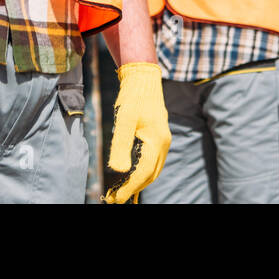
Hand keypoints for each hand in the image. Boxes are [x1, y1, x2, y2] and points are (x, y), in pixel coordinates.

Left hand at [104, 62, 169, 202]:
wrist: (143, 79)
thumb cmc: (132, 97)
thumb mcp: (123, 120)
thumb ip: (121, 145)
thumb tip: (118, 171)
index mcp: (156, 141)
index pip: (143, 172)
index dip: (130, 188)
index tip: (116, 199)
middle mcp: (163, 143)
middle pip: (150, 174)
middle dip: (133, 188)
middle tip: (115, 198)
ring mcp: (162, 141)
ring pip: (152, 169)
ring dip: (138, 181)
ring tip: (120, 190)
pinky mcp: (158, 137)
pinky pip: (152, 161)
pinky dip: (142, 171)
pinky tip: (131, 175)